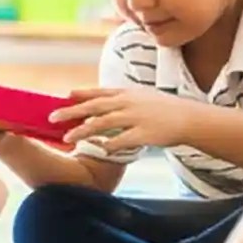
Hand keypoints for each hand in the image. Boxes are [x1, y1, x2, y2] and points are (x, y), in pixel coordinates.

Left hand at [51, 87, 196, 152]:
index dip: (81, 95)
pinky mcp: (144, 133)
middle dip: (72, 111)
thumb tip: (99, 104)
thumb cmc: (163, 110)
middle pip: (95, 106)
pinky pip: (121, 140)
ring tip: (67, 138)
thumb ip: (120, 100)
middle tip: (52, 117)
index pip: (99, 92)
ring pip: (103, 122)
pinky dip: (108, 145)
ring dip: (83, 130)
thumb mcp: (141, 97)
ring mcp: (136, 117)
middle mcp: (128, 102)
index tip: (64, 96)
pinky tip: (98, 150)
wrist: (189, 118)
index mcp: (127, 93)